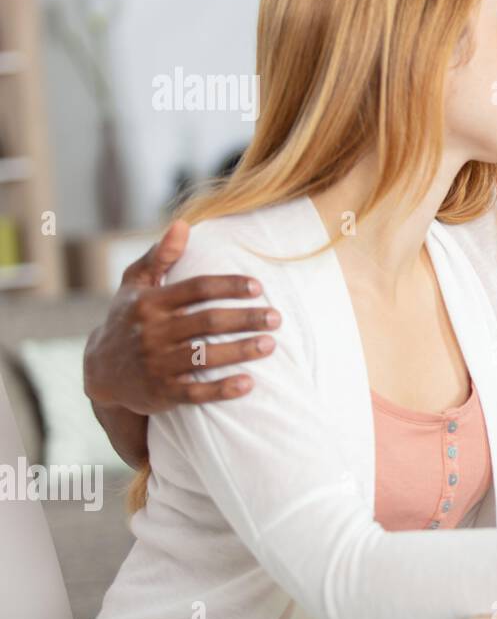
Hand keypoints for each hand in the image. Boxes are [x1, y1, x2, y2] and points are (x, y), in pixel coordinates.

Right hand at [83, 219, 280, 413]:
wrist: (99, 370)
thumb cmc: (128, 318)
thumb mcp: (134, 285)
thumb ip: (160, 256)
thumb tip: (183, 224)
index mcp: (150, 303)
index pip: (197, 289)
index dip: (229, 286)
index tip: (258, 287)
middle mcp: (152, 332)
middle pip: (208, 321)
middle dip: (245, 318)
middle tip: (276, 318)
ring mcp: (156, 364)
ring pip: (205, 357)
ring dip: (240, 351)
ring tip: (270, 344)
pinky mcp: (161, 393)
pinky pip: (195, 393)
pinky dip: (222, 389)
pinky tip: (248, 383)